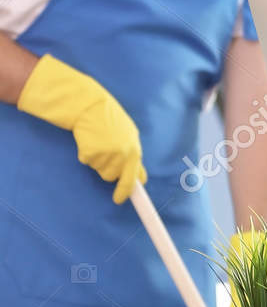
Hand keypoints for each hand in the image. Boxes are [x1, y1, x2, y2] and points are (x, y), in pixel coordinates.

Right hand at [17, 54, 145, 203]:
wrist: (91, 106)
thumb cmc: (111, 121)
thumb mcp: (129, 137)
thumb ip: (134, 158)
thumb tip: (141, 179)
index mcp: (134, 150)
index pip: (132, 179)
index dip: (125, 192)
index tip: (118, 200)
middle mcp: (122, 155)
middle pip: (111, 177)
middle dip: (107, 169)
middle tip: (104, 151)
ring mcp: (107, 155)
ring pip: (99, 170)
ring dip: (97, 160)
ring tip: (98, 141)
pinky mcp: (91, 154)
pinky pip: (86, 162)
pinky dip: (86, 153)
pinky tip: (89, 139)